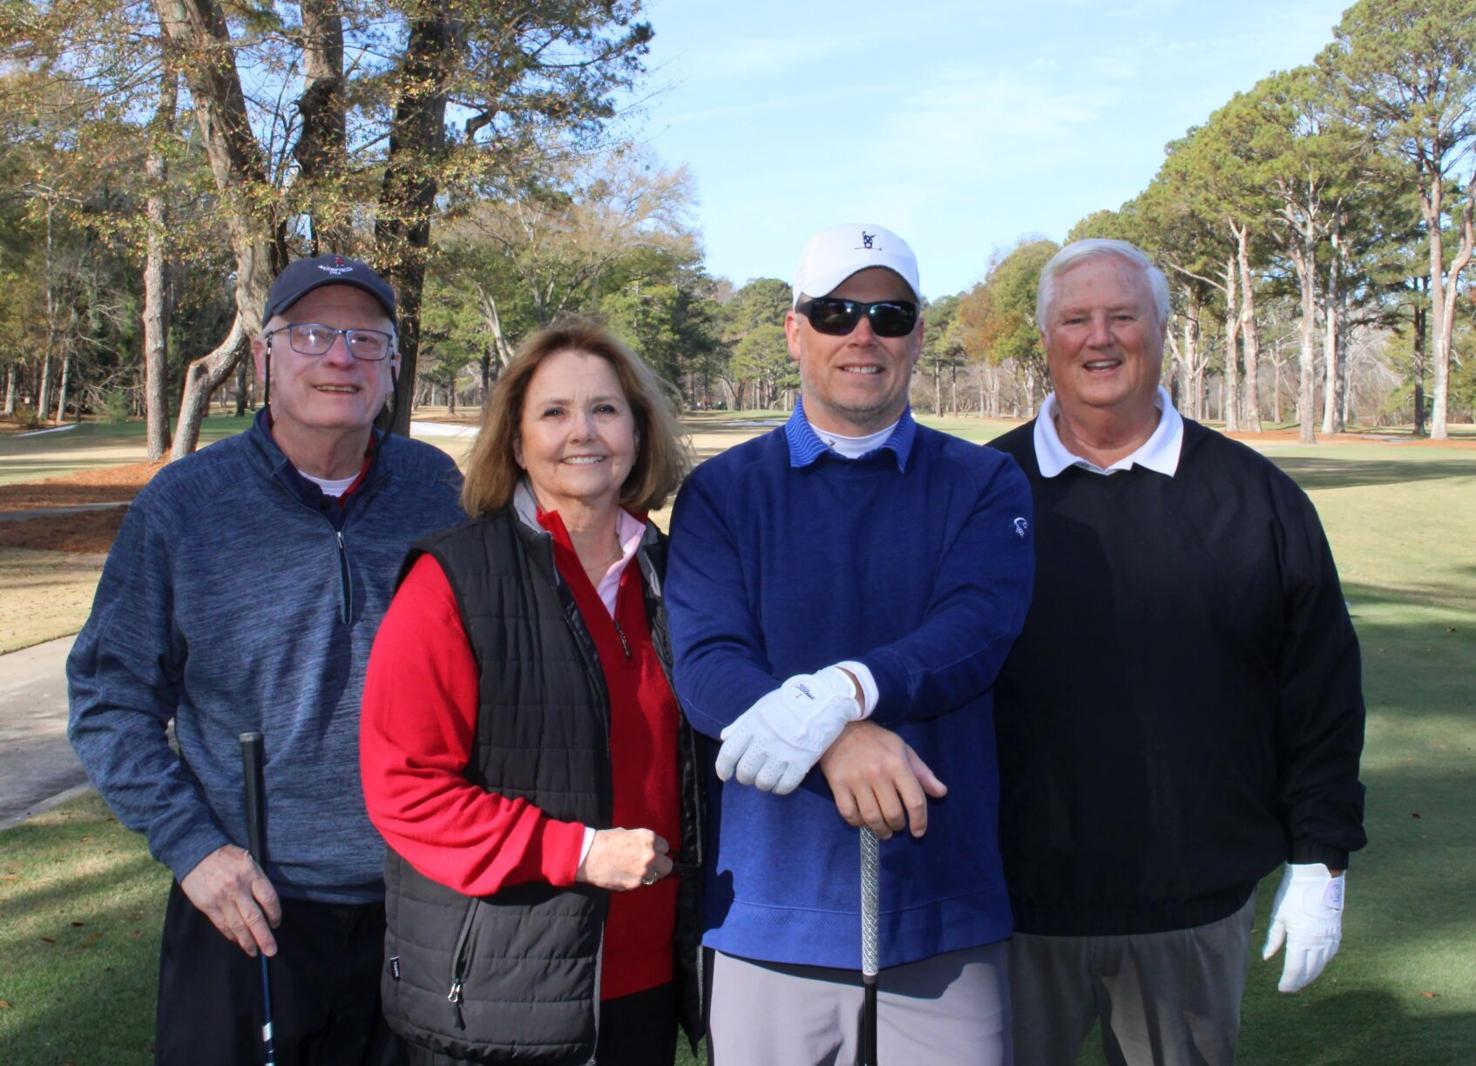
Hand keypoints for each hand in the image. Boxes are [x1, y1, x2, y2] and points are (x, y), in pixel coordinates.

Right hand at [179, 844, 281, 956]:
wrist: (196, 851)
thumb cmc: (226, 856)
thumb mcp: (247, 860)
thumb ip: (257, 880)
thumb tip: (267, 905)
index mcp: (251, 873)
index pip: (269, 899)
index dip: (275, 914)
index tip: (276, 923)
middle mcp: (238, 887)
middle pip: (255, 917)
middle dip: (264, 937)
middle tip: (271, 950)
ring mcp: (222, 897)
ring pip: (238, 925)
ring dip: (247, 941)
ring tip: (254, 951)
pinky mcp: (207, 905)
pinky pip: (222, 924)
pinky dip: (231, 935)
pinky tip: (238, 941)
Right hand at [576, 828, 672, 890]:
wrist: (588, 855)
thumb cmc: (604, 841)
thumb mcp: (626, 832)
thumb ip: (641, 841)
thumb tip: (649, 847)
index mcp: (648, 838)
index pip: (665, 847)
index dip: (658, 850)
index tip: (653, 852)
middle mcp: (650, 855)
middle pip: (668, 865)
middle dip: (660, 864)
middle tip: (650, 864)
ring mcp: (644, 871)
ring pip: (657, 876)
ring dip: (650, 874)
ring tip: (636, 870)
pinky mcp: (635, 884)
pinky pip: (642, 883)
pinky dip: (636, 881)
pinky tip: (625, 875)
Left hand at [716, 667, 861, 794]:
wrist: (825, 698)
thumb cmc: (791, 701)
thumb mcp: (762, 706)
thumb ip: (742, 723)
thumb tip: (724, 737)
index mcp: (753, 724)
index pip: (728, 753)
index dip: (722, 768)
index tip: (725, 775)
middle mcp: (765, 740)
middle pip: (745, 772)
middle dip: (745, 778)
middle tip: (751, 775)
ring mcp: (784, 752)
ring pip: (763, 782)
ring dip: (762, 784)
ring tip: (766, 779)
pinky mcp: (802, 762)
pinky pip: (785, 786)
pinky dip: (780, 788)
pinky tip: (780, 783)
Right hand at [818, 721, 946, 839]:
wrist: (839, 728)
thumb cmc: (876, 740)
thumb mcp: (903, 750)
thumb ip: (922, 773)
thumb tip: (941, 793)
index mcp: (897, 764)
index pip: (915, 800)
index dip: (920, 821)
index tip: (918, 831)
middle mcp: (877, 773)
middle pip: (893, 813)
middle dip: (898, 826)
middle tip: (897, 826)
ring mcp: (856, 780)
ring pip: (871, 817)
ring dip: (880, 830)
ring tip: (884, 831)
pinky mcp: (837, 784)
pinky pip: (849, 814)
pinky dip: (858, 823)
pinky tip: (863, 821)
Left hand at [1262, 863, 1344, 991]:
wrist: (1317, 878)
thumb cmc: (1293, 894)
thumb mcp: (1278, 916)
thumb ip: (1274, 939)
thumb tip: (1266, 957)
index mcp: (1302, 939)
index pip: (1295, 969)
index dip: (1288, 982)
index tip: (1281, 988)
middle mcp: (1318, 943)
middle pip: (1309, 971)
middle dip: (1299, 982)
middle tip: (1289, 987)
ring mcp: (1330, 939)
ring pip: (1321, 965)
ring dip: (1311, 975)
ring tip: (1300, 980)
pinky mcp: (1337, 934)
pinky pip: (1330, 956)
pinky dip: (1321, 964)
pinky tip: (1315, 965)